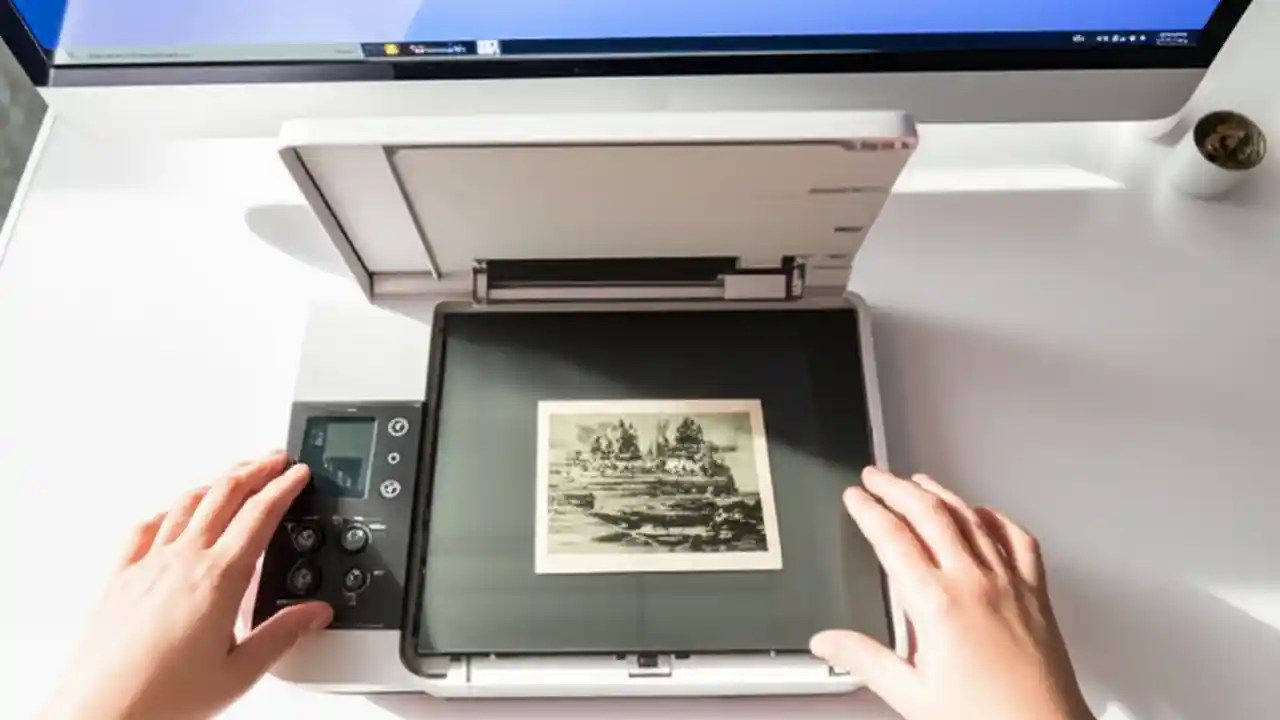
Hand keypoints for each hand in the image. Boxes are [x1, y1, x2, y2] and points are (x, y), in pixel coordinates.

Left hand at [40, 452, 332, 719]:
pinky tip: (175, 511)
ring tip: (235, 475)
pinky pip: (146, 527)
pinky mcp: (121, 578)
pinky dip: (169, 509)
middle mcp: (182, 561)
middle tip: (275, 459)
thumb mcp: (240, 672)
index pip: (260, 514)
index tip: (299, 473)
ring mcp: (147, 565)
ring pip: (187, 502)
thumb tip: (314, 614)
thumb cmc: (162, 699)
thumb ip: (282, 635)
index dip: (284, 486)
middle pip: (225, 493)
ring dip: (218, 481)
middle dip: (255, 469)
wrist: (101, 714)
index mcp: (219, 579)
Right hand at [810, 468, 1091, 719]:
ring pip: (970, 518)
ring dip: (940, 493)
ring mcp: (1008, 582)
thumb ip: (865, 660)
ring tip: (919, 482)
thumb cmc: (986, 718)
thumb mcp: (911, 694)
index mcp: (937, 604)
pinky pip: (1018, 539)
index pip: (893, 538)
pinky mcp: (1035, 592)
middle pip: (929, 514)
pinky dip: (996, 518)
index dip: (869, 511)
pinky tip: (984, 514)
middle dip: (897, 488)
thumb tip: (827, 642)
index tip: (856, 498)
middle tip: (876, 477)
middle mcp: (973, 583)